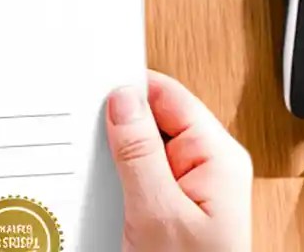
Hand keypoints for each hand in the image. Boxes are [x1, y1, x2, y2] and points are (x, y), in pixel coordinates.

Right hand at [106, 71, 252, 251]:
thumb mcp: (157, 214)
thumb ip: (138, 152)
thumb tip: (122, 98)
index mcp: (217, 157)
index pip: (167, 95)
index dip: (127, 89)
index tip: (88, 92)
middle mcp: (207, 168)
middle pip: (151, 121)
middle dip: (114, 131)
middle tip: (86, 148)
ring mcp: (189, 188)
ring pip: (138, 151)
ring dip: (112, 163)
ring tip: (99, 186)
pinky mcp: (171, 209)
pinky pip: (136, 178)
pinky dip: (114, 185)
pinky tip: (104, 201)